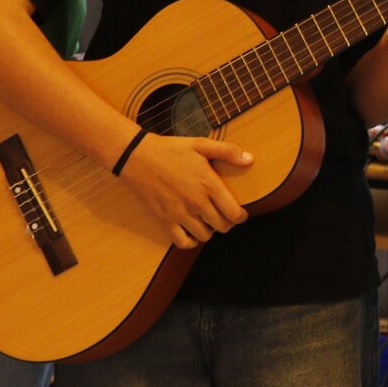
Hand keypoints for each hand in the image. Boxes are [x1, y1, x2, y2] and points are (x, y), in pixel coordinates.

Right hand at [118, 134, 252, 249]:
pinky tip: (192, 231)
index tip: (240, 214)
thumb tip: (249, 159)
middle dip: (227, 223)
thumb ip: (227, 151)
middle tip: (224, 215)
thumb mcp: (201, 144)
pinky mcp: (164, 220)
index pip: (234, 212)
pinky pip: (182, 242)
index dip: (241, 216)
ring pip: (204, 236)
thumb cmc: (170, 150)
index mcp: (208, 184)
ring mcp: (179, 214)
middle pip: (222, 226)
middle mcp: (196, 202)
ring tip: (208, 220)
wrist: (137, 157)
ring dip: (210, 231)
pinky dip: (190, 241)